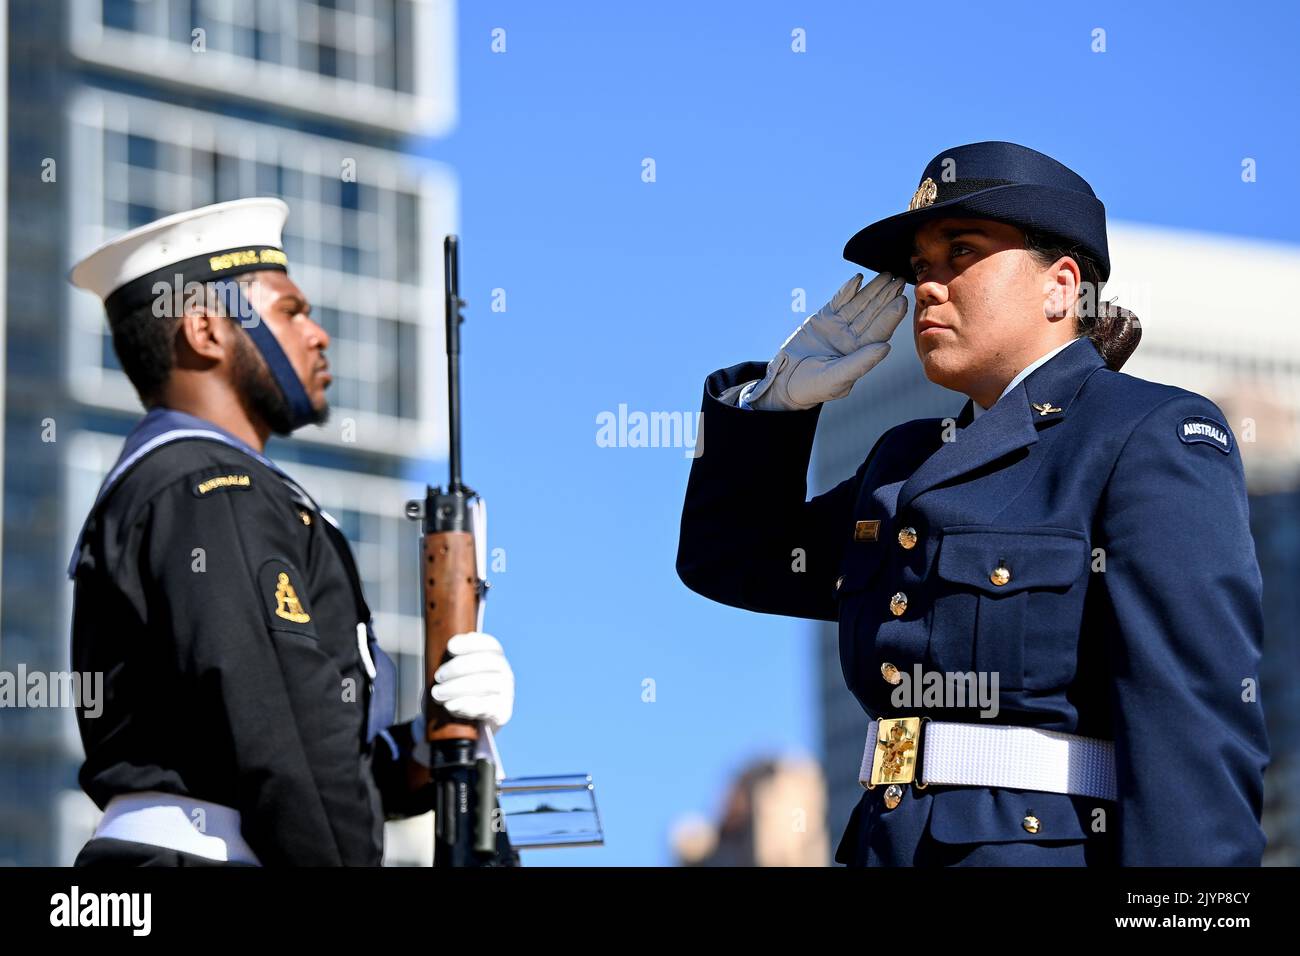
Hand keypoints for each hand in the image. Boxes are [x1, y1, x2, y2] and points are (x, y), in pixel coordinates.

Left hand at [428, 631, 514, 732]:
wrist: (472, 722)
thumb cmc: (461, 689)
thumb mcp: (458, 670)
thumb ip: (456, 655)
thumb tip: (454, 643)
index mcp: (496, 658)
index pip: (489, 644)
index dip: (470, 643)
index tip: (450, 647)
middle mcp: (505, 672)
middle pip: (487, 662)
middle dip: (458, 667)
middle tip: (438, 676)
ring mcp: (507, 692)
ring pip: (486, 683)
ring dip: (458, 687)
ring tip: (438, 692)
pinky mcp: (502, 712)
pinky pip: (486, 707)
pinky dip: (466, 704)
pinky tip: (450, 704)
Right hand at [744, 272, 907, 410]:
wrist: (783, 381)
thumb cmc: (811, 387)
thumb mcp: (835, 378)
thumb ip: (860, 363)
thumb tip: (886, 347)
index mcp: (860, 353)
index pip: (879, 332)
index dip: (891, 316)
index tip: (901, 301)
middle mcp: (853, 338)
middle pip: (873, 314)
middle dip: (886, 297)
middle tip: (900, 279)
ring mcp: (839, 327)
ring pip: (859, 305)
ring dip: (872, 289)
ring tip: (885, 275)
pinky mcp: (824, 319)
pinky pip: (838, 301)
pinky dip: (847, 290)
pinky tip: (858, 279)